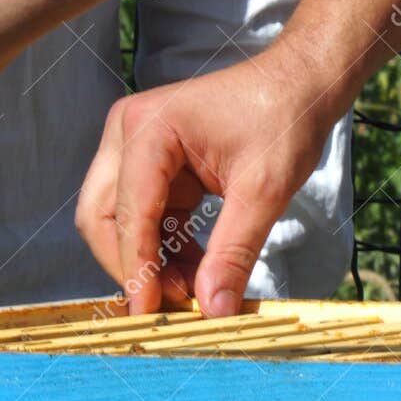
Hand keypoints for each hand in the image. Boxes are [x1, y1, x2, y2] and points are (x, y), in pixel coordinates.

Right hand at [76, 41, 339, 315]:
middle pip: (102, 217)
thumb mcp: (264, 191)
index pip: (127, 212)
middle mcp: (128, 133)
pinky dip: (164, 249)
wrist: (299, 87)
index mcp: (148, 129)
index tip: (150, 313)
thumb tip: (214, 311)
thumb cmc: (284, 121)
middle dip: (132, 266)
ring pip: (117, 222)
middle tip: (171, 306)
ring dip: (150, 262)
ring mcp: (134, 148)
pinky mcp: (151, 166)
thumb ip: (234, 252)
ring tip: (195, 290)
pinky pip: (143, 218)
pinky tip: (197, 271)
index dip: (136, 267)